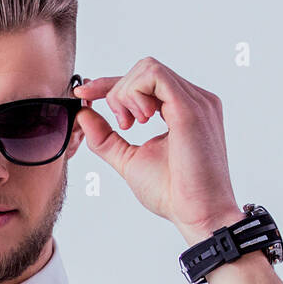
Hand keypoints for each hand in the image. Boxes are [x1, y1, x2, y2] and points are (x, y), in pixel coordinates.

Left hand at [73, 57, 242, 240]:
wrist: (199, 214)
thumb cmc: (173, 193)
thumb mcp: (129, 160)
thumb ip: (106, 138)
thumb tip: (83, 115)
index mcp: (185, 109)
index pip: (145, 81)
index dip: (110, 84)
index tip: (84, 95)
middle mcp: (195, 100)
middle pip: (145, 69)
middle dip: (118, 91)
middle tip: (122, 126)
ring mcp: (196, 101)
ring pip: (148, 68)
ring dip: (125, 94)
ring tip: (130, 126)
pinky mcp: (191, 108)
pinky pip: (154, 76)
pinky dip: (134, 94)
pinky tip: (138, 122)